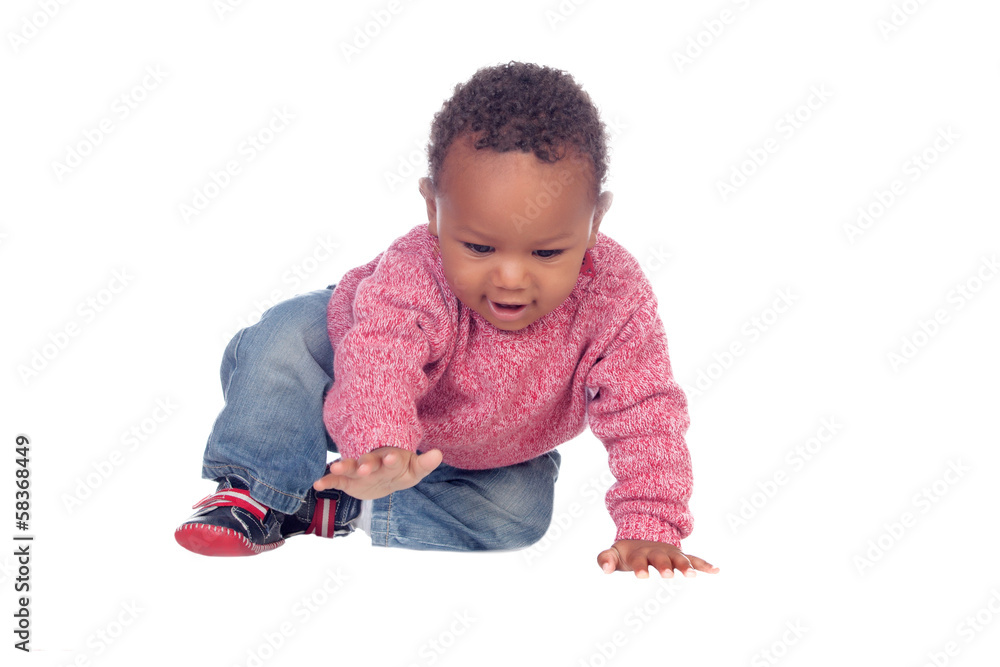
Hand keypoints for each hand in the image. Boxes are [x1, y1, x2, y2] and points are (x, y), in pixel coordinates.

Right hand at [313, 447, 442, 499]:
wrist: (383, 475)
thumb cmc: (401, 470)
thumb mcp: (414, 470)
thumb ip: (425, 463)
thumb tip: (438, 453)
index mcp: (391, 459)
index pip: (392, 459)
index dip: (393, 459)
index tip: (392, 458)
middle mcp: (373, 462)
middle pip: (369, 462)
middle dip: (366, 464)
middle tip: (364, 468)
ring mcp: (359, 471)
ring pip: (350, 467)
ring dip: (343, 466)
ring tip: (335, 466)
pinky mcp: (347, 480)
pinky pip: (336, 480)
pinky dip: (327, 481)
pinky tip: (317, 484)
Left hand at [597, 539, 719, 578]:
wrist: (641, 537)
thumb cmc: (626, 553)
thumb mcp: (614, 553)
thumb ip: (606, 559)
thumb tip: (605, 568)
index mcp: (639, 552)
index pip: (639, 560)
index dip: (640, 567)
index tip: (642, 575)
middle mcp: (656, 551)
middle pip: (661, 558)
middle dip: (665, 566)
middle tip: (668, 575)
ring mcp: (670, 553)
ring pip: (680, 558)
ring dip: (686, 566)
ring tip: (693, 575)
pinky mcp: (680, 556)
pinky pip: (694, 559)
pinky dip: (705, 564)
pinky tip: (716, 570)